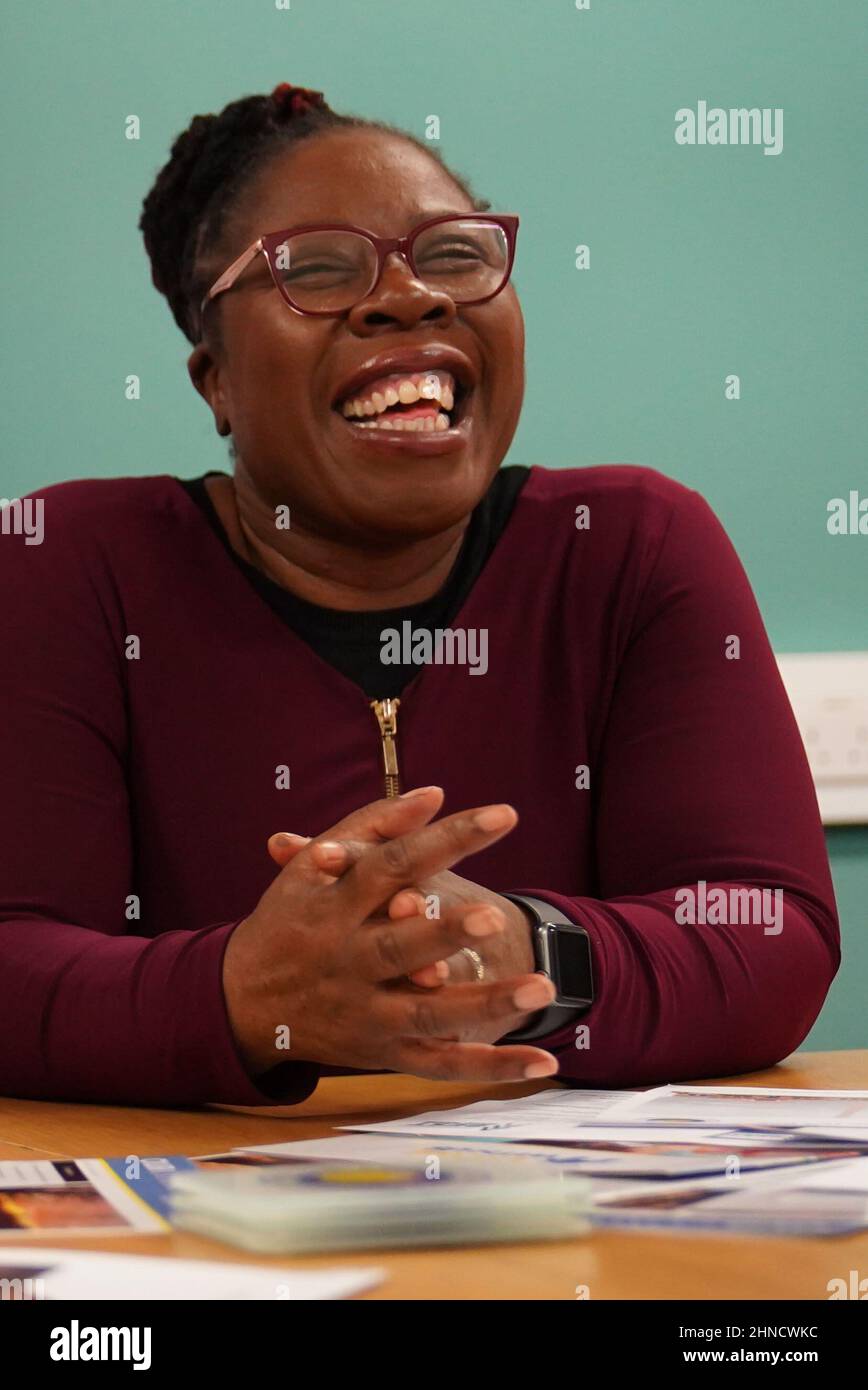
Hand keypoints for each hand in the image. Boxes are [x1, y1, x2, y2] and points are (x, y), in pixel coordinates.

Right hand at [224, 788, 557, 1082]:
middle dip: (444, 934)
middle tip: (494, 916)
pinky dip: (492, 1066)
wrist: (241, 1004)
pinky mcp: (384, 1054)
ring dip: (485, 1003)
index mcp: (334, 908)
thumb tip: (435, 793)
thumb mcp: (311, 868)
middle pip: (398, 947)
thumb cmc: (289, 922)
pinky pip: (443, 1065)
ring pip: (428, 1014)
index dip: (446, 840)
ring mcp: (367, 1014)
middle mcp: (349, 962)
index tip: (502, 816)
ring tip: (540, 987)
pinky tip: (543, 1059)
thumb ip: (374, 826)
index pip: (393, 865)